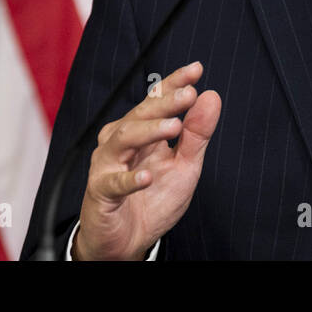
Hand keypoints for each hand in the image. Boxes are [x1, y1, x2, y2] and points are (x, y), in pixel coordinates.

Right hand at [73, 61, 219, 259]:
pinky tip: (147, 177)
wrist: (127, 241)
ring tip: (174, 127)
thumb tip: (211, 96)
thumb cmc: (153, 199)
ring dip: (149, 131)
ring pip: (123, 139)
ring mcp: (107, 165)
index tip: (196, 69)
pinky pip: (113, 183)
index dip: (174, 83)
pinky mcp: (100, 193)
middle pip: (140, 114)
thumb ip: (197, 134)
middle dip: (165, 102)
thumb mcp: (185, 165)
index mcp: (142, 131)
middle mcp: (120, 141)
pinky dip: (130, 180)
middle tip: (189, 94)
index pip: (157, 101)